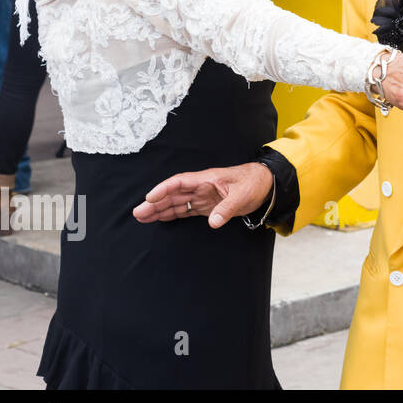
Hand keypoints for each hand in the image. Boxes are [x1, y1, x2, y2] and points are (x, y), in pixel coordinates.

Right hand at [133, 162, 272, 228]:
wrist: (265, 184)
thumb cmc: (253, 183)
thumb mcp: (243, 195)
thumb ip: (227, 208)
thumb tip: (213, 222)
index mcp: (207, 179)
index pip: (180, 182)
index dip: (164, 189)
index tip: (150, 197)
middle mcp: (201, 187)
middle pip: (173, 194)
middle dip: (154, 202)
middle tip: (137, 212)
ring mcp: (202, 196)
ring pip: (176, 202)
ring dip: (159, 209)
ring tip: (141, 217)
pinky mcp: (206, 205)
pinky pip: (185, 209)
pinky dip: (172, 214)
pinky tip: (159, 218)